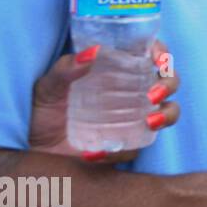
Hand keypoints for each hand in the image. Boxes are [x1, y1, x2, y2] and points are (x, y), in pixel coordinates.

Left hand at [29, 41, 178, 162]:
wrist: (35, 154)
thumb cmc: (42, 115)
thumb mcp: (47, 88)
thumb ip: (65, 69)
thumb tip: (92, 52)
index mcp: (117, 70)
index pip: (150, 54)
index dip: (162, 52)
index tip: (158, 58)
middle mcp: (133, 90)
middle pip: (169, 79)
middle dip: (169, 83)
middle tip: (153, 94)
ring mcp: (137, 117)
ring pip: (170, 110)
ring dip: (168, 113)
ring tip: (151, 121)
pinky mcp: (132, 142)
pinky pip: (146, 143)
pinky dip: (131, 146)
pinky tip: (106, 149)